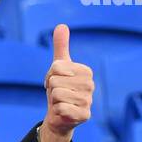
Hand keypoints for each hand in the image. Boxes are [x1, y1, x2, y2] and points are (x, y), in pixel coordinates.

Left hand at [40, 24, 93, 141]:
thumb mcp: (58, 67)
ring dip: (54, 100)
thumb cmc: (60, 88)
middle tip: (58, 93)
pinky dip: (57, 111)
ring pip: (57, 94)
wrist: (59, 115)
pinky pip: (61, 108)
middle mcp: (90, 85)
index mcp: (86, 71)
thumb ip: (61, 46)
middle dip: (52, 88)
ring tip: (61, 102)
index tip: (56, 81)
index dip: (50, 75)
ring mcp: (89, 101)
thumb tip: (61, 25)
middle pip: (55, 81)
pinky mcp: (85, 115)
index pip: (56, 67)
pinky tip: (63, 112)